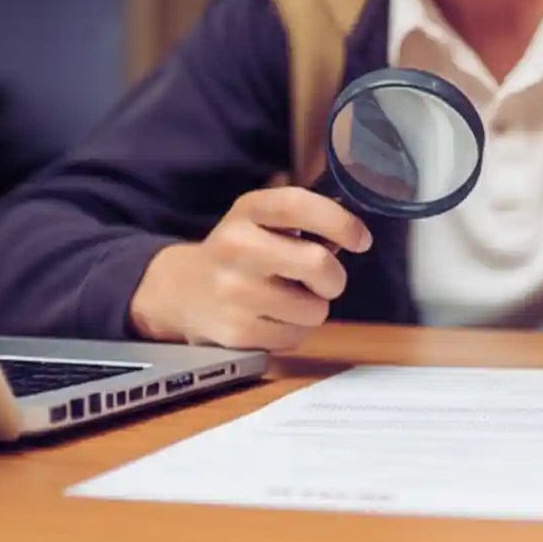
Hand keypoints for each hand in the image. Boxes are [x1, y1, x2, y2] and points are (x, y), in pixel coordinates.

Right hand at [129, 187, 371, 349]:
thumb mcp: (258, 220)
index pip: (298, 205)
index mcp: (247, 211)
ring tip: (290, 298)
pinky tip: (273, 318)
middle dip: (334, 277)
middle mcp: (236, 247)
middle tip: (325, 279)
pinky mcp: (236, 332)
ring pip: (314, 308)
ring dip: (314, 306)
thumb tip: (352, 234)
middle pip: (318, 264)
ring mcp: (234, 292)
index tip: (361, 240)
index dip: (340, 222)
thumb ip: (302, 219)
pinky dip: (295, 330)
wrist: (181, 292)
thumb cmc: (240, 253)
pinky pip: (296, 336)